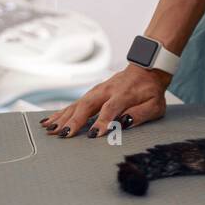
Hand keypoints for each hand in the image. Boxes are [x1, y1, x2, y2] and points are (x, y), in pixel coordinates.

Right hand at [39, 64, 169, 138]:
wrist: (147, 69)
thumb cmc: (151, 91)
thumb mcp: (155, 104)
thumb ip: (141, 114)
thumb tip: (124, 123)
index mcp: (124, 94)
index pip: (111, 108)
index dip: (102, 121)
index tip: (94, 135)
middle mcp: (107, 90)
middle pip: (88, 105)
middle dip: (75, 120)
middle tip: (64, 134)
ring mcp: (97, 90)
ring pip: (77, 104)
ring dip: (63, 117)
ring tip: (50, 130)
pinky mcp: (92, 93)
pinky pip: (74, 104)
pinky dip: (61, 113)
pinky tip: (49, 121)